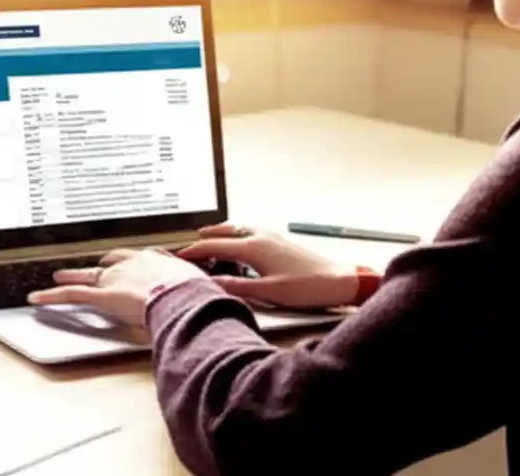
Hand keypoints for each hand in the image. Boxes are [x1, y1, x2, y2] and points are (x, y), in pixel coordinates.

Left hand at [27, 248, 208, 326]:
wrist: (184, 296)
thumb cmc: (198, 295)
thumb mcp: (204, 290)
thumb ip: (203, 296)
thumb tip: (219, 310)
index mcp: (157, 260)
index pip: (140, 258)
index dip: (130, 262)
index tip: (129, 263)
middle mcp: (132, 264)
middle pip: (111, 263)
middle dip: (101, 266)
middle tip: (93, 267)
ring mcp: (115, 278)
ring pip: (87, 277)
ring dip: (72, 277)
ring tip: (57, 277)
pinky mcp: (100, 295)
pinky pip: (70, 295)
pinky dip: (51, 297)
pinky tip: (36, 298)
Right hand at [178, 224, 362, 308]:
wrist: (338, 280)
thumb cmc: (306, 288)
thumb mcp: (268, 292)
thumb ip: (237, 287)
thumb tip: (211, 284)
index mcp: (254, 248)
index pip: (216, 247)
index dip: (196, 252)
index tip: (181, 256)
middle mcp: (261, 236)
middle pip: (225, 232)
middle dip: (206, 238)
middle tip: (190, 245)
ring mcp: (272, 235)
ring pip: (239, 227)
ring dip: (222, 231)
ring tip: (210, 235)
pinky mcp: (281, 239)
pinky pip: (251, 229)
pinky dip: (237, 231)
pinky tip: (241, 239)